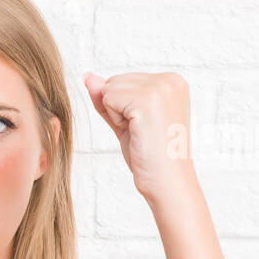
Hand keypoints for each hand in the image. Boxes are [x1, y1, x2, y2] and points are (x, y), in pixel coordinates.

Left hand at [82, 71, 194, 201]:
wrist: (166, 182)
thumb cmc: (150, 157)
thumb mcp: (125, 121)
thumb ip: (108, 98)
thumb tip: (87, 76)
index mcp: (171, 81)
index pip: (122, 81)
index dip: (123, 108)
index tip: (144, 126)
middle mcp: (170, 79)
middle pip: (113, 82)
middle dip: (118, 110)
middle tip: (142, 132)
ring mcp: (161, 87)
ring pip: (109, 89)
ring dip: (116, 115)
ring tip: (140, 132)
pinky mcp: (148, 100)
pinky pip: (108, 99)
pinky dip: (116, 120)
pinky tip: (136, 132)